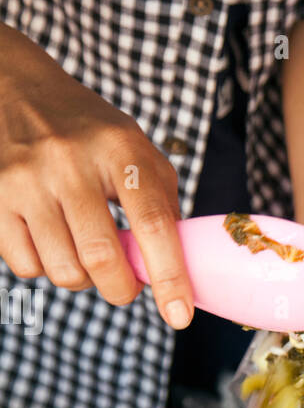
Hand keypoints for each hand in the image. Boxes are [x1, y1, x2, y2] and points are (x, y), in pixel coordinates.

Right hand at [0, 24, 193, 326]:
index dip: (170, 276)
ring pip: (63, 270)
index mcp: (120, 148)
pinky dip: (45, 269)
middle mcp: (70, 161)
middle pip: (101, 258)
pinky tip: (51, 243)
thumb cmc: (92, 135)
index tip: (180, 316)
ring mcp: (27, 179)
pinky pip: (26, 266)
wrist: (19, 92)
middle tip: (125, 287)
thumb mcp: (138, 151)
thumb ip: (162, 205)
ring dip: (82, 280)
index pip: (152, 222)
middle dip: (121, 290)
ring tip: (85, 255)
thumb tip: (176, 269)